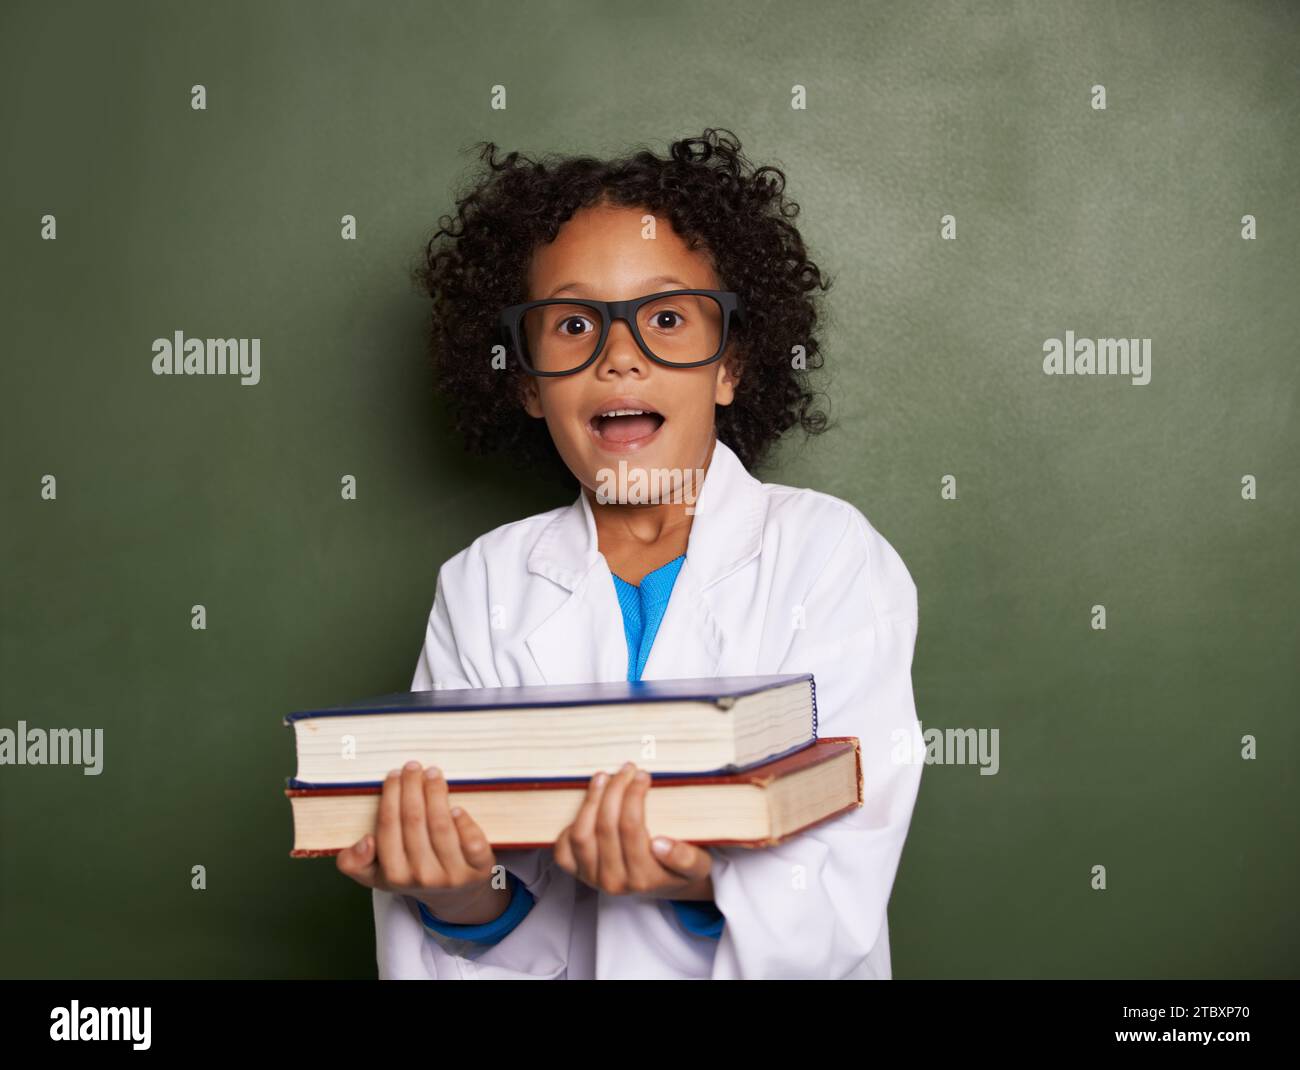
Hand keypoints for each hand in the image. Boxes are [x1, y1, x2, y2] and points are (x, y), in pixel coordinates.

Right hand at [336, 761, 504, 922]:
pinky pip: (471, 840)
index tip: (394, 774)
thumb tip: (366, 841)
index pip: (389, 827)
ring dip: (436, 793)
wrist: (455, 897)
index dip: (391, 796)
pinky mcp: (479, 870)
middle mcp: (423, 878)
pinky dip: (464, 820)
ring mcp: (453, 875)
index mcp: (394, 877)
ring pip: (441, 826)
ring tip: (432, 773)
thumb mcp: (377, 875)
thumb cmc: (412, 873)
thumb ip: (354, 862)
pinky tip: (456, 806)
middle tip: (412, 766)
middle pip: (415, 821)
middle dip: (412, 787)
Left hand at [553, 761, 713, 898]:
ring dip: (591, 800)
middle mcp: (614, 882)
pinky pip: (563, 847)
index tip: (643, 774)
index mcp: (643, 878)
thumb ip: (686, 858)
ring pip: (582, 834)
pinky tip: (590, 802)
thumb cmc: (679, 867)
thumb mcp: (698, 865)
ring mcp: (592, 878)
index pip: (631, 828)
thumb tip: (660, 844)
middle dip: (615, 789)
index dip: (634, 796)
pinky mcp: (576, 873)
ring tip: (605, 776)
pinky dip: (571, 823)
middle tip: (627, 769)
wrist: (660, 884)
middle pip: (605, 826)